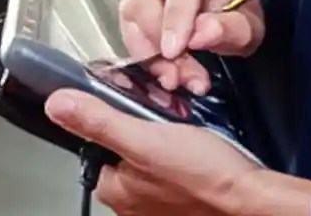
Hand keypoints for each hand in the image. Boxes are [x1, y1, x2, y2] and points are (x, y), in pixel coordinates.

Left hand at [45, 90, 310, 215]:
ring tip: (182, 131)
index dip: (111, 120)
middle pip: (123, 150)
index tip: (129, 107)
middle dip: (141, 128)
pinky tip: (194, 147)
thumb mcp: (144, 138)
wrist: (253, 199)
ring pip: (149, 157)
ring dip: (162, 139)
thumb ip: (99, 121)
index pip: (95, 146)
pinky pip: (174, 169)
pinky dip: (181, 155)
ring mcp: (160, 205)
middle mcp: (134, 203)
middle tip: (163, 118)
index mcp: (116, 189)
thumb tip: (57, 105)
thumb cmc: (204, 175)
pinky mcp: (185, 201)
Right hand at [119, 0, 265, 94]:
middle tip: (179, 77)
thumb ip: (230, 28)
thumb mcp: (248, 25)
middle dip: (158, 45)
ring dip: (148, 54)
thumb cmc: (236, 12)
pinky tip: (163, 71)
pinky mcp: (131, 0)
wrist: (225, 7)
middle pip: (145, 1)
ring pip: (130, 17)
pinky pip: (127, 29)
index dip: (175, 20)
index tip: (173, 52)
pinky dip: (142, 55)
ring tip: (174, 78)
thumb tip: (200, 35)